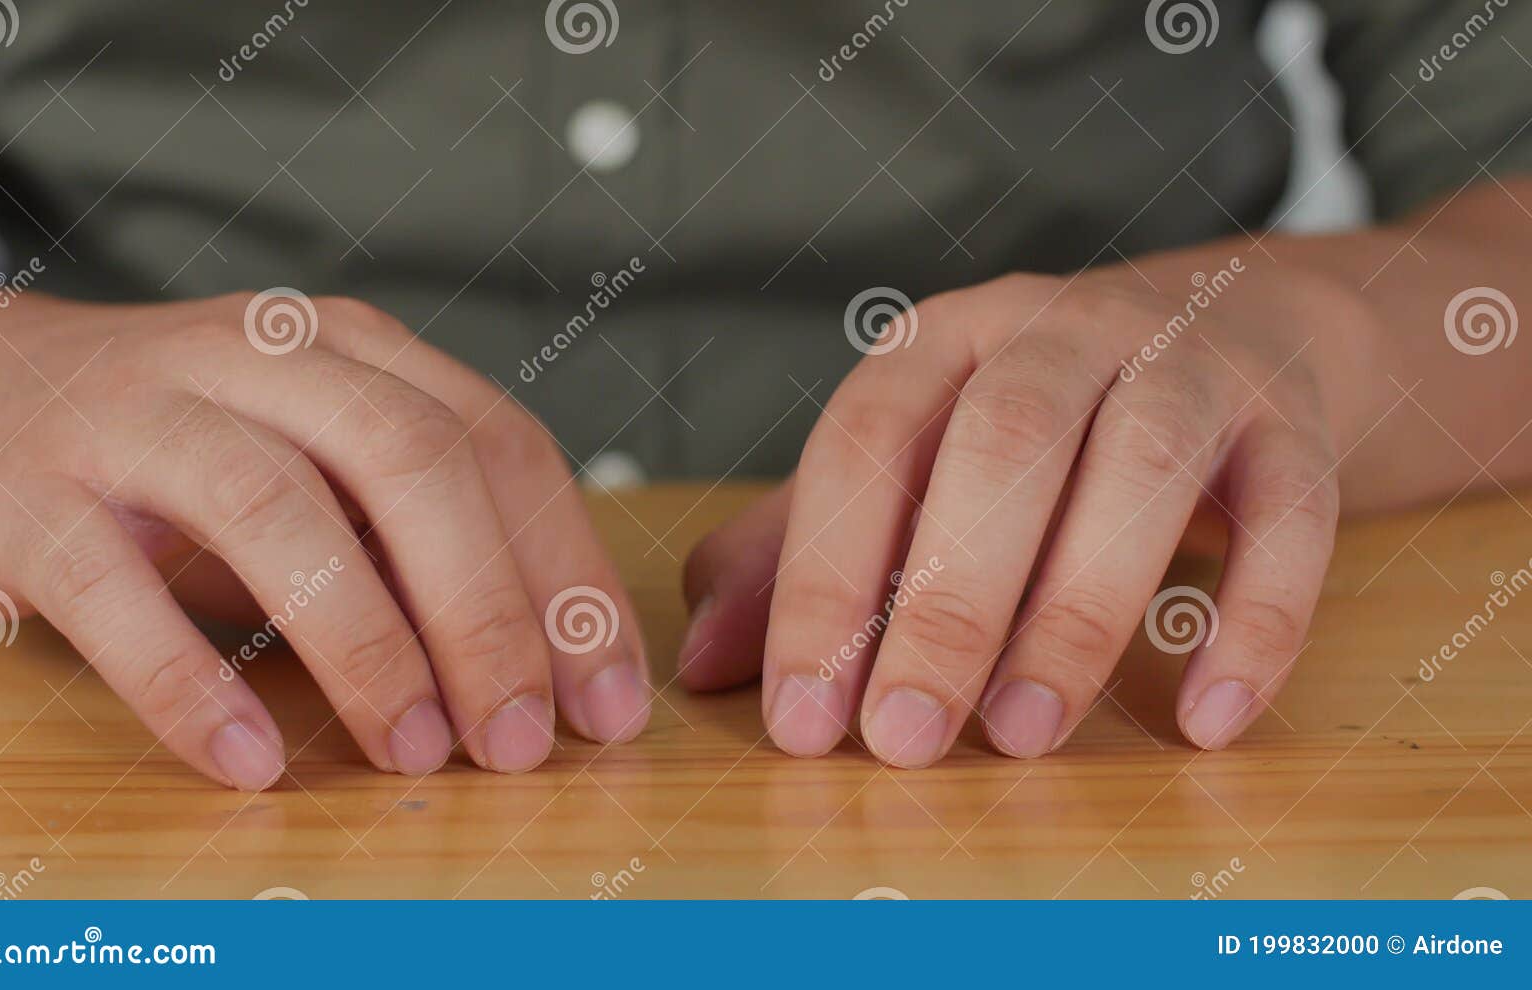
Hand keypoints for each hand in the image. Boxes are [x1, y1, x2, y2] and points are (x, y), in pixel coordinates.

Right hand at [0, 288, 649, 787]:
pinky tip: (250, 761)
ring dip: (364, 645)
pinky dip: (191, 686)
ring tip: (414, 753)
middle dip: (486, 613)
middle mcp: (261, 358)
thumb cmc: (186, 453)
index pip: (503, 447)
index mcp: (356, 350)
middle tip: (520, 741)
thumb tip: (545, 668)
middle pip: (411, 463)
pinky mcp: (29, 496)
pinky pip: (115, 595)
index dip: (567, 576)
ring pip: (276, 511)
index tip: (609, 698)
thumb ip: (416, 544)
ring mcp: (138, 416)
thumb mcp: (320, 468)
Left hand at [680, 264, 1375, 765]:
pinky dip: (1255, 619)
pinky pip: (1290, 516)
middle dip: (946, 602)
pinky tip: (1205, 718)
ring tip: (1024, 734)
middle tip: (904, 738)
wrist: (1234, 328)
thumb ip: (799, 549)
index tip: (802, 718)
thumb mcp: (907, 465)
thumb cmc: (1033, 426)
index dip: (821, 581)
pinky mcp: (1291, 422)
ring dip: (1079, 610)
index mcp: (939, 342)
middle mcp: (1057, 331)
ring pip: (1140, 466)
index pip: (862, 447)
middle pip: (999, 447)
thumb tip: (702, 663)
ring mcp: (1186, 362)